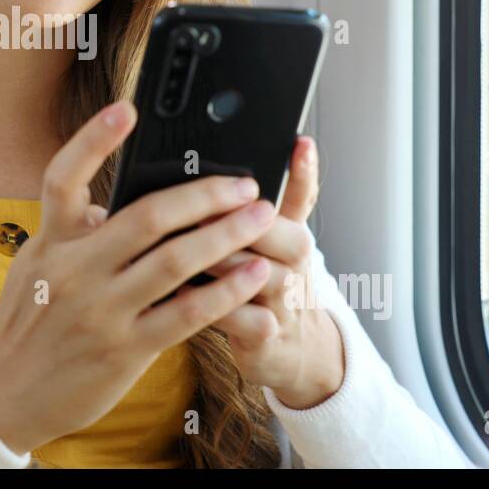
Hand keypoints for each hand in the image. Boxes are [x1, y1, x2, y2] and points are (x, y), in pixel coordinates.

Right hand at [0, 100, 277, 454]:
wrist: (5, 393)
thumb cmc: (27, 324)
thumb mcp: (35, 266)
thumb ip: (71, 232)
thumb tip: (108, 201)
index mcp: (51, 242)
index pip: (62, 178)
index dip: (92, 140)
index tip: (126, 109)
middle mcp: (74, 271)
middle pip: (145, 216)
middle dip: (203, 194)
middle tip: (243, 182)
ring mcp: (102, 310)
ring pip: (175, 261)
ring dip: (226, 235)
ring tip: (261, 218)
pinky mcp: (125, 349)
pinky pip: (187, 314)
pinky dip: (226, 291)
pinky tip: (253, 275)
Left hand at [196, 137, 345, 408]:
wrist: (284, 345)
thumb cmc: (254, 280)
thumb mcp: (256, 238)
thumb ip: (238, 203)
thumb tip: (204, 167)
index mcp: (289, 231)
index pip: (302, 196)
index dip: (303, 171)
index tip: (299, 143)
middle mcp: (294, 262)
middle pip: (286, 236)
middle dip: (245, 225)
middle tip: (202, 214)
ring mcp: (285, 299)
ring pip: (267, 276)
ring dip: (227, 264)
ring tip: (194, 253)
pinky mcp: (268, 335)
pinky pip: (250, 320)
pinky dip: (218, 308)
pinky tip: (185, 295)